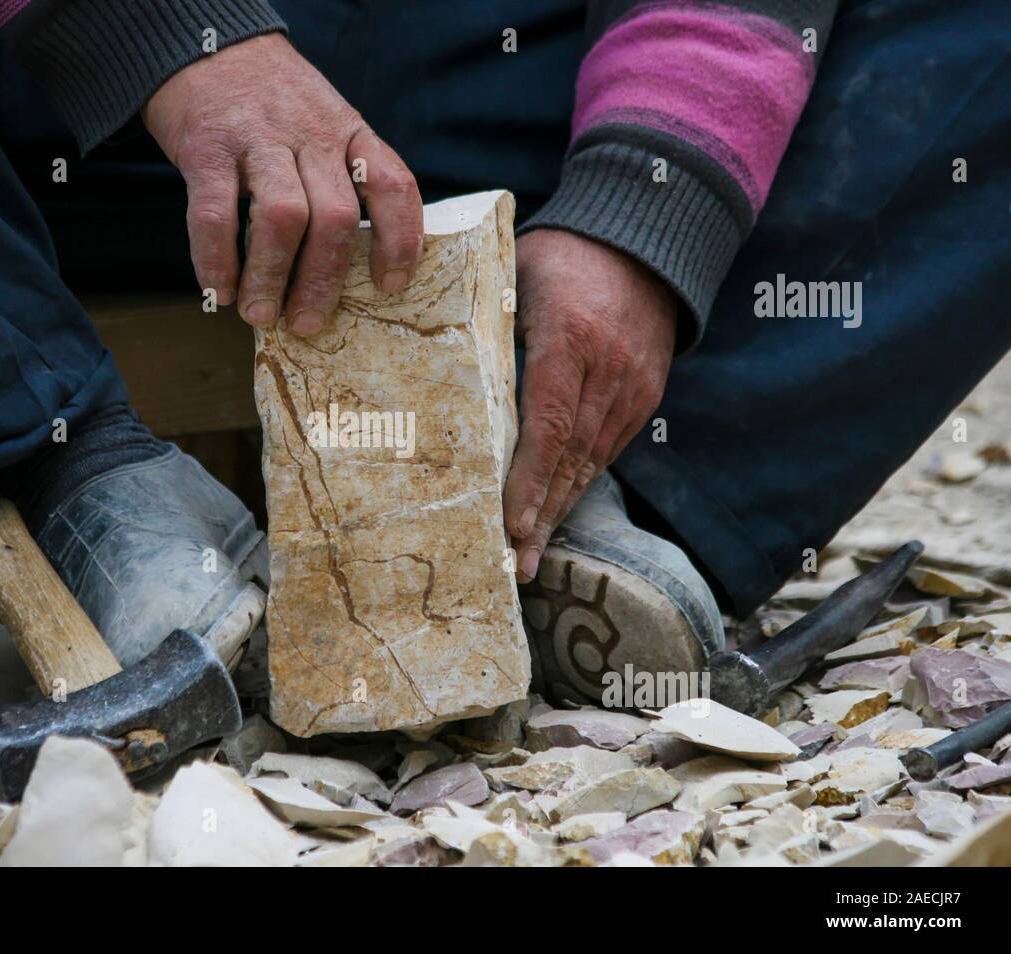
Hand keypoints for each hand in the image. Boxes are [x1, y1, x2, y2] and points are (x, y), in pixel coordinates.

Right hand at [143, 35, 422, 334]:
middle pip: (335, 216)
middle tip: (308, 323)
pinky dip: (216, 259)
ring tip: (260, 313)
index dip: (400, 239)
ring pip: (283, 217)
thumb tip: (345, 262)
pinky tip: (218, 289)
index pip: (393, 184)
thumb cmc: (270, 100)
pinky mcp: (207, 147)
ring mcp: (258, 140)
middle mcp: (311, 136)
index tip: (391, 284)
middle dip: (323, 280)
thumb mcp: (325, 120)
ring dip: (272, 275)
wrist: (205, 43)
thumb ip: (341, 173)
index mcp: (348, 132)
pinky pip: (216, 212)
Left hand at [505, 229, 676, 581]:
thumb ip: (493, 332)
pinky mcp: (646, 393)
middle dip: (542, 515)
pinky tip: (557, 509)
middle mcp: (609, 370)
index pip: (547, 423)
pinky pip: (609, 447)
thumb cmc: (564, 256)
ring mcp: (633, 385)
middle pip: (571, 456)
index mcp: (571, 338)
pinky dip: (581, 481)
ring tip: (532, 552)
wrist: (645, 238)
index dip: (529, 479)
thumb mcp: (517, 278)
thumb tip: (456, 389)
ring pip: (592, 460)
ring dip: (561, 508)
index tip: (511, 523)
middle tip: (516, 564)